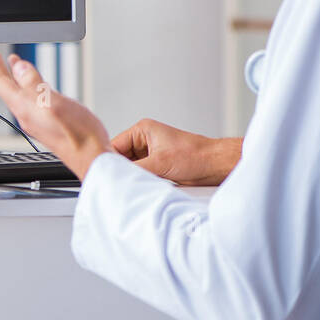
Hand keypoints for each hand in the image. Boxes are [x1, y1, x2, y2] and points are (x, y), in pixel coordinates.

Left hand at [0, 48, 110, 180]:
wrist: (91, 157)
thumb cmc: (78, 135)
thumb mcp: (55, 104)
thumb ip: (34, 85)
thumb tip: (18, 68)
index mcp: (25, 107)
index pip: (0, 84)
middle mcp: (26, 113)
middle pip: (5, 87)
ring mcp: (34, 118)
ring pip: (16, 92)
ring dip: (10, 76)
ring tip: (6, 63)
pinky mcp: (45, 121)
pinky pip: (28, 98)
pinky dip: (25, 85)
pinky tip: (30, 83)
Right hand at [111, 118, 241, 185]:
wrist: (217, 166)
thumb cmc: (196, 156)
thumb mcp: (159, 163)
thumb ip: (133, 169)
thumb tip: (114, 177)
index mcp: (142, 131)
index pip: (114, 146)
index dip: (108, 161)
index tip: (102, 175)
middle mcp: (144, 141)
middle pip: (120, 158)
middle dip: (119, 170)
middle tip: (114, 183)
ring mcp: (150, 154)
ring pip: (129, 168)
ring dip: (130, 177)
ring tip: (127, 186)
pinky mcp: (157, 166)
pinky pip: (140, 174)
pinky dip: (138, 181)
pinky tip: (137, 188)